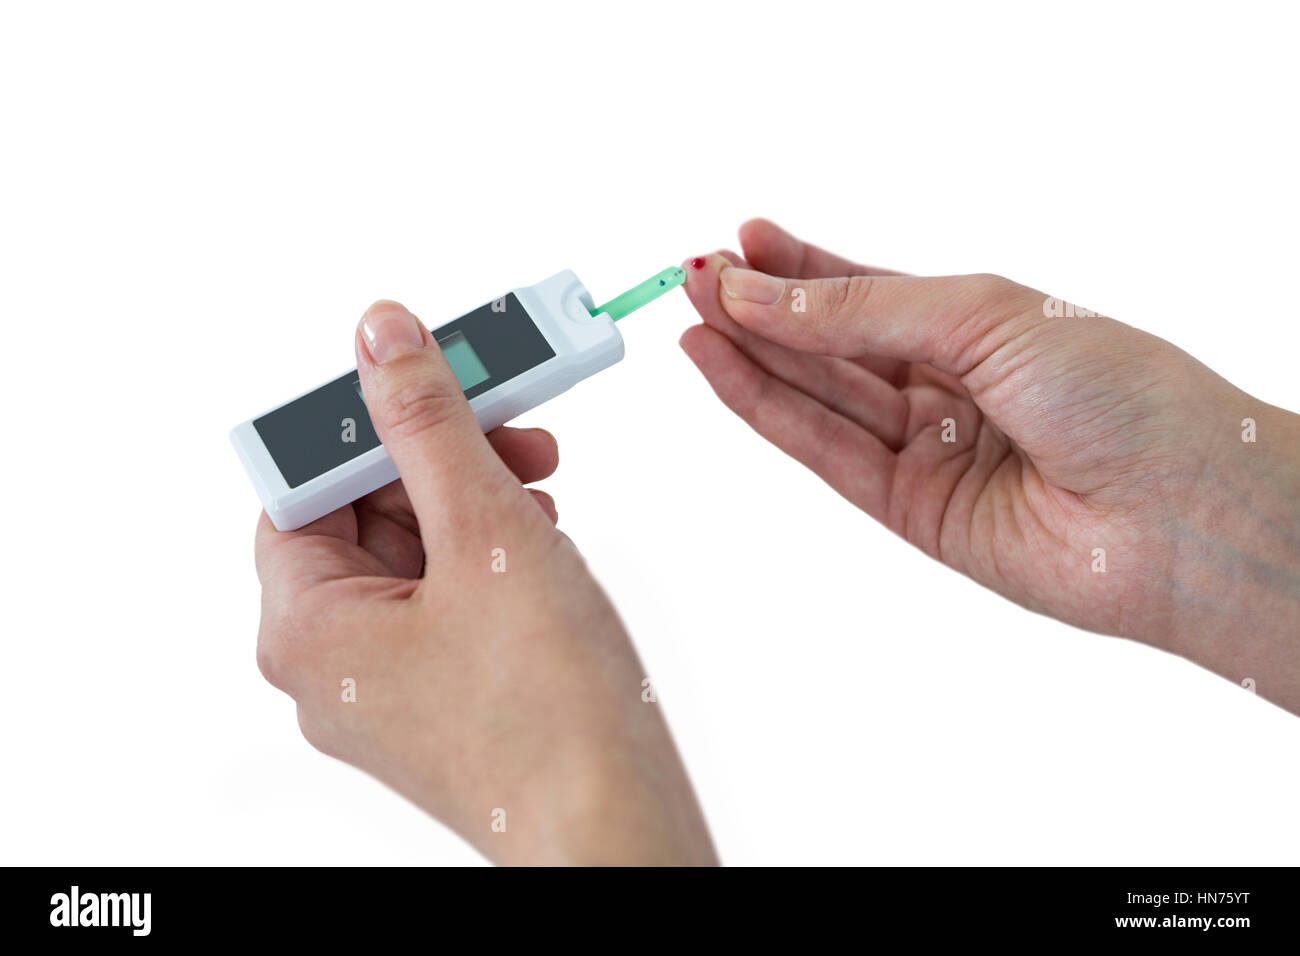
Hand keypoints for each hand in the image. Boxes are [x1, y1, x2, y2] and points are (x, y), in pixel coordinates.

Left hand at [255, 300, 715, 864]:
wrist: (617, 826)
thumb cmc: (549, 709)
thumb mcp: (483, 532)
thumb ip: (427, 424)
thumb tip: (381, 335)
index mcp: (304, 626)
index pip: (306, 482)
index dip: (370, 419)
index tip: (433, 376)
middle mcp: (329, 664)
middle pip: (364, 513)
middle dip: (440, 456)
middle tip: (511, 422)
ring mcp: (383, 689)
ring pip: (412, 553)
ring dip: (472, 499)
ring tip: (537, 485)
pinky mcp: (438, 700)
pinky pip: (442, 599)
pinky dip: (486, 555)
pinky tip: (538, 542)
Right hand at [680, 220, 1299, 711]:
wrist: (1179, 514)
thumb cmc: (1122, 394)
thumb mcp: (982, 316)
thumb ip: (863, 312)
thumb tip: (765, 294)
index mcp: (982, 326)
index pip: (869, 291)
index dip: (801, 267)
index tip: (737, 242)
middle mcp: (950, 387)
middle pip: (833, 345)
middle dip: (762, 309)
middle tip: (694, 276)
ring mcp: (929, 450)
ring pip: (819, 397)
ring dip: (751, 356)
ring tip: (693, 316)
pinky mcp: (912, 510)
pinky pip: (825, 452)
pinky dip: (769, 411)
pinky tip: (725, 369)